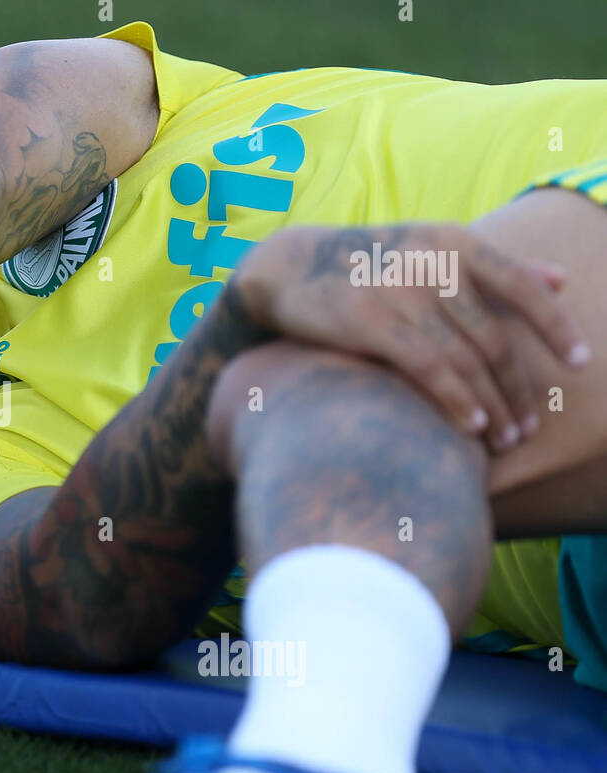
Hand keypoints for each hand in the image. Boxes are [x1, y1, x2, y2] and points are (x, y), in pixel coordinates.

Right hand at [232, 223, 589, 450]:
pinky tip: (470, 427)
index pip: (523, 286)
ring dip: (493, 406)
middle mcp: (434, 263)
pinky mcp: (371, 322)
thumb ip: (493, 266)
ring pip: (467, 360)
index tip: (581, 363)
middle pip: (495, 338)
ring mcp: (402, 293)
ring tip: (506, 439)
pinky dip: (456, 401)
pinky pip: (429, 369)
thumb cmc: (367, 264)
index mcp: (455, 241)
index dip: (556, 328)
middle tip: (529, 427)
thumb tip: (561, 279)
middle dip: (518, 390)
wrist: (288, 266)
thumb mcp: (431, 249)